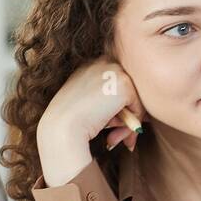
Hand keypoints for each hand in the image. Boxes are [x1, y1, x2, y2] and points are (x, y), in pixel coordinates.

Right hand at [36, 57, 146, 187]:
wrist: (62, 128)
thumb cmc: (69, 123)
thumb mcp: (88, 106)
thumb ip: (106, 103)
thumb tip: (132, 118)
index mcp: (90, 65)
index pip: (116, 85)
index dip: (119, 109)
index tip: (114, 128)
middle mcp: (103, 61)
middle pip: (128, 90)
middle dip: (127, 116)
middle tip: (120, 138)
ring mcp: (114, 70)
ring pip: (135, 99)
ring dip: (129, 122)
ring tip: (114, 136)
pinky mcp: (124, 83)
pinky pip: (138, 107)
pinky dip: (131, 123)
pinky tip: (113, 129)